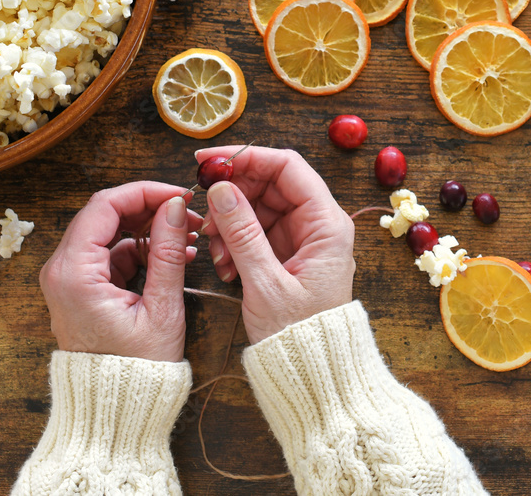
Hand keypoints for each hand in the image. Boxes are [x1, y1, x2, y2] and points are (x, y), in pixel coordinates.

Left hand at [40, 182, 202, 361]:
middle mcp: (62, 270)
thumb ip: (168, 252)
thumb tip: (176, 207)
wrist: (113, 410)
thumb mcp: (161, 309)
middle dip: (149, 208)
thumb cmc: (136, 370)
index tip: (179, 194)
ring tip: (187, 237)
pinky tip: (172, 254)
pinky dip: (139, 248)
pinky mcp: (81, 288)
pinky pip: (109, 253)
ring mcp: (69, 279)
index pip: (105, 206)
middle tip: (188, 214)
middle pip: (105, 214)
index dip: (145, 192)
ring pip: (108, 232)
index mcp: (74, 273)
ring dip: (147, 228)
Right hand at [197, 146, 354, 343]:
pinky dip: (235, 243)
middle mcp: (318, 224)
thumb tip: (220, 188)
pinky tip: (225, 267)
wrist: (314, 374)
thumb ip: (242, 233)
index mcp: (327, 224)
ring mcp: (302, 239)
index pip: (287, 167)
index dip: (247, 156)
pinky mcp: (287, 255)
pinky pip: (255, 232)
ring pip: (258, 208)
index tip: (208, 160)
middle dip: (233, 195)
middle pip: (270, 184)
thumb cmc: (300, 335)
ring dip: (230, 224)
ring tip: (217, 253)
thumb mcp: (266, 284)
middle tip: (203, 212)